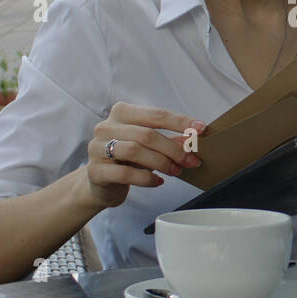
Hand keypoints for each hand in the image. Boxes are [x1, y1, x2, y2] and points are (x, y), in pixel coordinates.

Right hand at [84, 103, 203, 207]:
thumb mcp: (149, 147)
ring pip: (134, 151)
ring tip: (176, 171)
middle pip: (146, 134)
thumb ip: (168, 140)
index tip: (201, 129)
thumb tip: (192, 140)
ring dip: (161, 162)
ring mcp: (97, 148)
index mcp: (121, 113)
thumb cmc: (129, 160)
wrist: (101, 184)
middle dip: (173, 148)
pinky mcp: (94, 171)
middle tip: (191, 160)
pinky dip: (146, 178)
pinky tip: (158, 182)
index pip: (155, 114)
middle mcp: (106, 127)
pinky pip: (125, 173)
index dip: (180, 121)